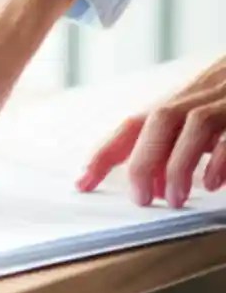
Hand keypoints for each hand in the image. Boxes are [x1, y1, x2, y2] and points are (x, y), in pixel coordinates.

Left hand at [78, 56, 225, 207]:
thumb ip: (180, 144)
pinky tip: (216, 183)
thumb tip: (153, 183)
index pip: (134, 122)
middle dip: (143, 160)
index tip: (82, 183)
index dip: (104, 152)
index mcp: (184, 97)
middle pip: (160, 118)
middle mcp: (203, 93)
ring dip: (179, 163)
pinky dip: (222, 157)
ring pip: (194, 122)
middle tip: (140, 199)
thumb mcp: (206, 115)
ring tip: (174, 199)